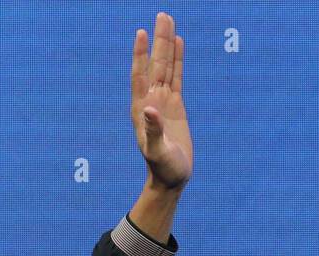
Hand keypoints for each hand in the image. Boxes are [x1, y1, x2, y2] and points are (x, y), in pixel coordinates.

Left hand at [131, 12, 191, 190]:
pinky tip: (179, 43)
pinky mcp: (176, 105)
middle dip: (158, 40)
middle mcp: (150, 101)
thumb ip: (152, 130)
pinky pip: (177, 76)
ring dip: (167, 45)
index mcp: (142, 109)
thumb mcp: (157, 151)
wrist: (171, 177)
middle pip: (155, 64)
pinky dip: (178, 60)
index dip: (140, 54)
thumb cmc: (162, 168)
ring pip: (166, 66)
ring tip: (169, 21)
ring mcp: (163, 101)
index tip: (141, 32)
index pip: (140, 75)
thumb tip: (148, 108)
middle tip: (161, 14)